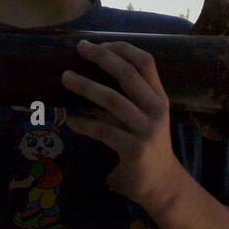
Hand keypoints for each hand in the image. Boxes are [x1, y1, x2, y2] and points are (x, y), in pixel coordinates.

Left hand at [61, 40, 186, 210]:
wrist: (162, 184)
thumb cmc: (147, 144)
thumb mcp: (146, 116)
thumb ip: (128, 97)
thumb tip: (89, 73)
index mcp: (159, 96)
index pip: (145, 62)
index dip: (122, 48)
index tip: (98, 43)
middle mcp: (157, 109)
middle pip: (128, 74)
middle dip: (101, 58)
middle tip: (79, 49)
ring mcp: (147, 129)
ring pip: (112, 99)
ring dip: (85, 86)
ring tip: (65, 78)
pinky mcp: (134, 149)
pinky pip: (102, 130)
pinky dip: (83, 123)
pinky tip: (70, 120)